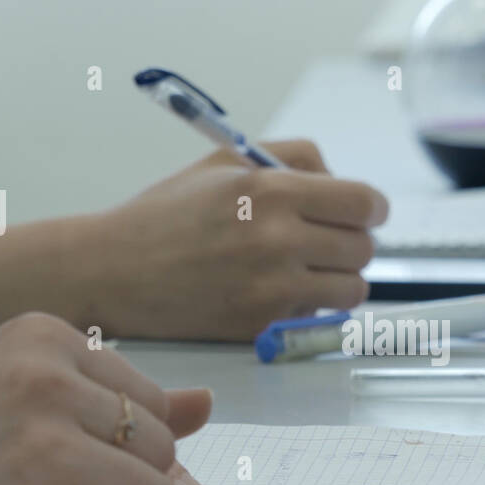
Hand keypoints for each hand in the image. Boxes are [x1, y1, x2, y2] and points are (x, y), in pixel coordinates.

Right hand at [84, 139, 388, 340]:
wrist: (113, 272)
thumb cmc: (168, 214)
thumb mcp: (227, 161)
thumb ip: (293, 158)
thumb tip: (342, 181)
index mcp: (271, 191)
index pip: (363, 204)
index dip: (371, 209)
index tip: (365, 213)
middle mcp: (277, 240)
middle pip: (363, 249)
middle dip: (352, 243)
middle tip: (328, 242)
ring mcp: (272, 289)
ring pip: (352, 290)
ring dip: (339, 280)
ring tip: (310, 270)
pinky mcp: (263, 326)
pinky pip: (317, 317)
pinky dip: (308, 307)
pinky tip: (276, 292)